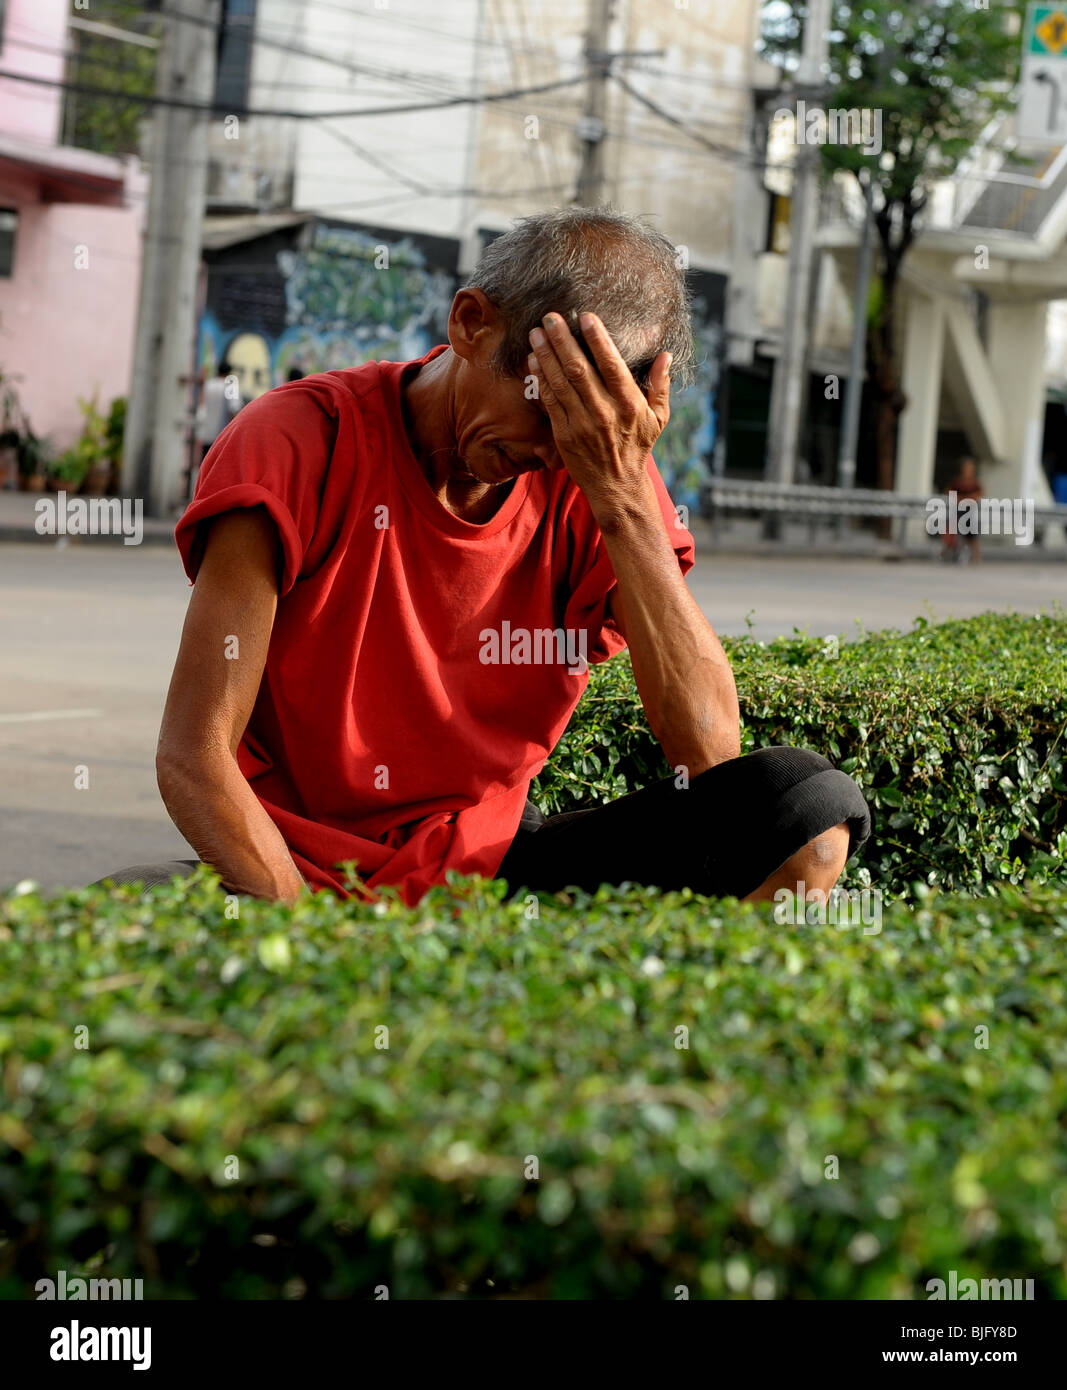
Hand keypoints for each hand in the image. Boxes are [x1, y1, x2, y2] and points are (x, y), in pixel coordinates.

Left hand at [527, 312, 670, 525]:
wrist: (616, 487)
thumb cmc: (637, 448)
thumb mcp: (658, 418)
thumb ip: (660, 386)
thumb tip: (665, 356)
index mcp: (629, 404)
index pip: (611, 365)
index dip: (597, 339)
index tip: (585, 317)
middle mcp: (604, 412)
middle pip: (579, 369)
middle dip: (563, 340)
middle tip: (550, 316)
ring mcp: (581, 424)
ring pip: (560, 383)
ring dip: (546, 356)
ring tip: (536, 333)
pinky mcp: (563, 435)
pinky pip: (549, 402)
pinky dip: (540, 380)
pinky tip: (533, 360)